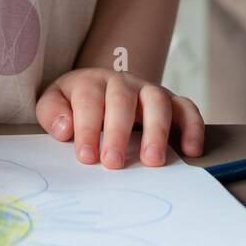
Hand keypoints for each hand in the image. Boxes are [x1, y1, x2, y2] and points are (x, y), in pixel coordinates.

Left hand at [35, 67, 203, 168]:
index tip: (86, 156)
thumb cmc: (74, 104)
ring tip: (152, 161)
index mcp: (91, 82)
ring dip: (157, 130)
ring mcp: (148, 91)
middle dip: (119, 132)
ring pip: (158, 101)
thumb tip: (66, 129)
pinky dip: (193, 127)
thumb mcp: (55, 103)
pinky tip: (191, 151)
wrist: (98, 88)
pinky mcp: (171, 103)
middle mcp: (122, 83)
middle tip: (114, 163)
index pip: (89, 100)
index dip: (87, 128)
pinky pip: (187, 108)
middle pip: (123, 99)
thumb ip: (53, 114)